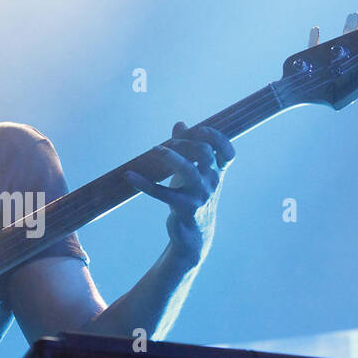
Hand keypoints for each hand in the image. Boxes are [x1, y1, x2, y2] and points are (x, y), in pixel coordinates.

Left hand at [126, 122, 234, 271]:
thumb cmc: (192, 196)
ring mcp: (200, 195)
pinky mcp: (185, 208)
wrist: (194, 233)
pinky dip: (144, 184)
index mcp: (217, 171)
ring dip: (170, 156)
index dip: (216, 136)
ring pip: (188, 170)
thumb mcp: (192, 171)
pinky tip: (130, 176)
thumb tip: (180, 123)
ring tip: (155, 150)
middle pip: (204, 153)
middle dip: (185, 142)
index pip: (227, 151)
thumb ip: (187, 147)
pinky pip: (163, 193)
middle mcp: (212, 181)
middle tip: (170, 143)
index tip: (199, 130)